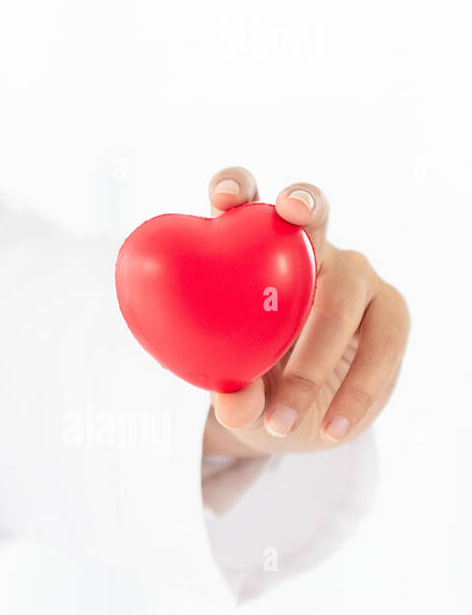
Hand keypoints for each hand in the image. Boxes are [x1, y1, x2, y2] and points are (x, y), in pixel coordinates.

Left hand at [202, 167, 409, 458]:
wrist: (299, 418)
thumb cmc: (254, 386)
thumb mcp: (238, 399)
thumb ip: (234, 396)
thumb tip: (230, 401)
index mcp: (252, 251)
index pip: (242, 204)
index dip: (234, 187)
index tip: (224, 196)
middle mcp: (306, 251)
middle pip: (310, 212)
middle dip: (302, 204)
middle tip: (291, 212)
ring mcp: (351, 277)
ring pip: (347, 285)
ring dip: (316, 350)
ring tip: (286, 409)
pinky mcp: (390, 312)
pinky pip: (381, 344)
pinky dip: (356, 391)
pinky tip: (333, 428)